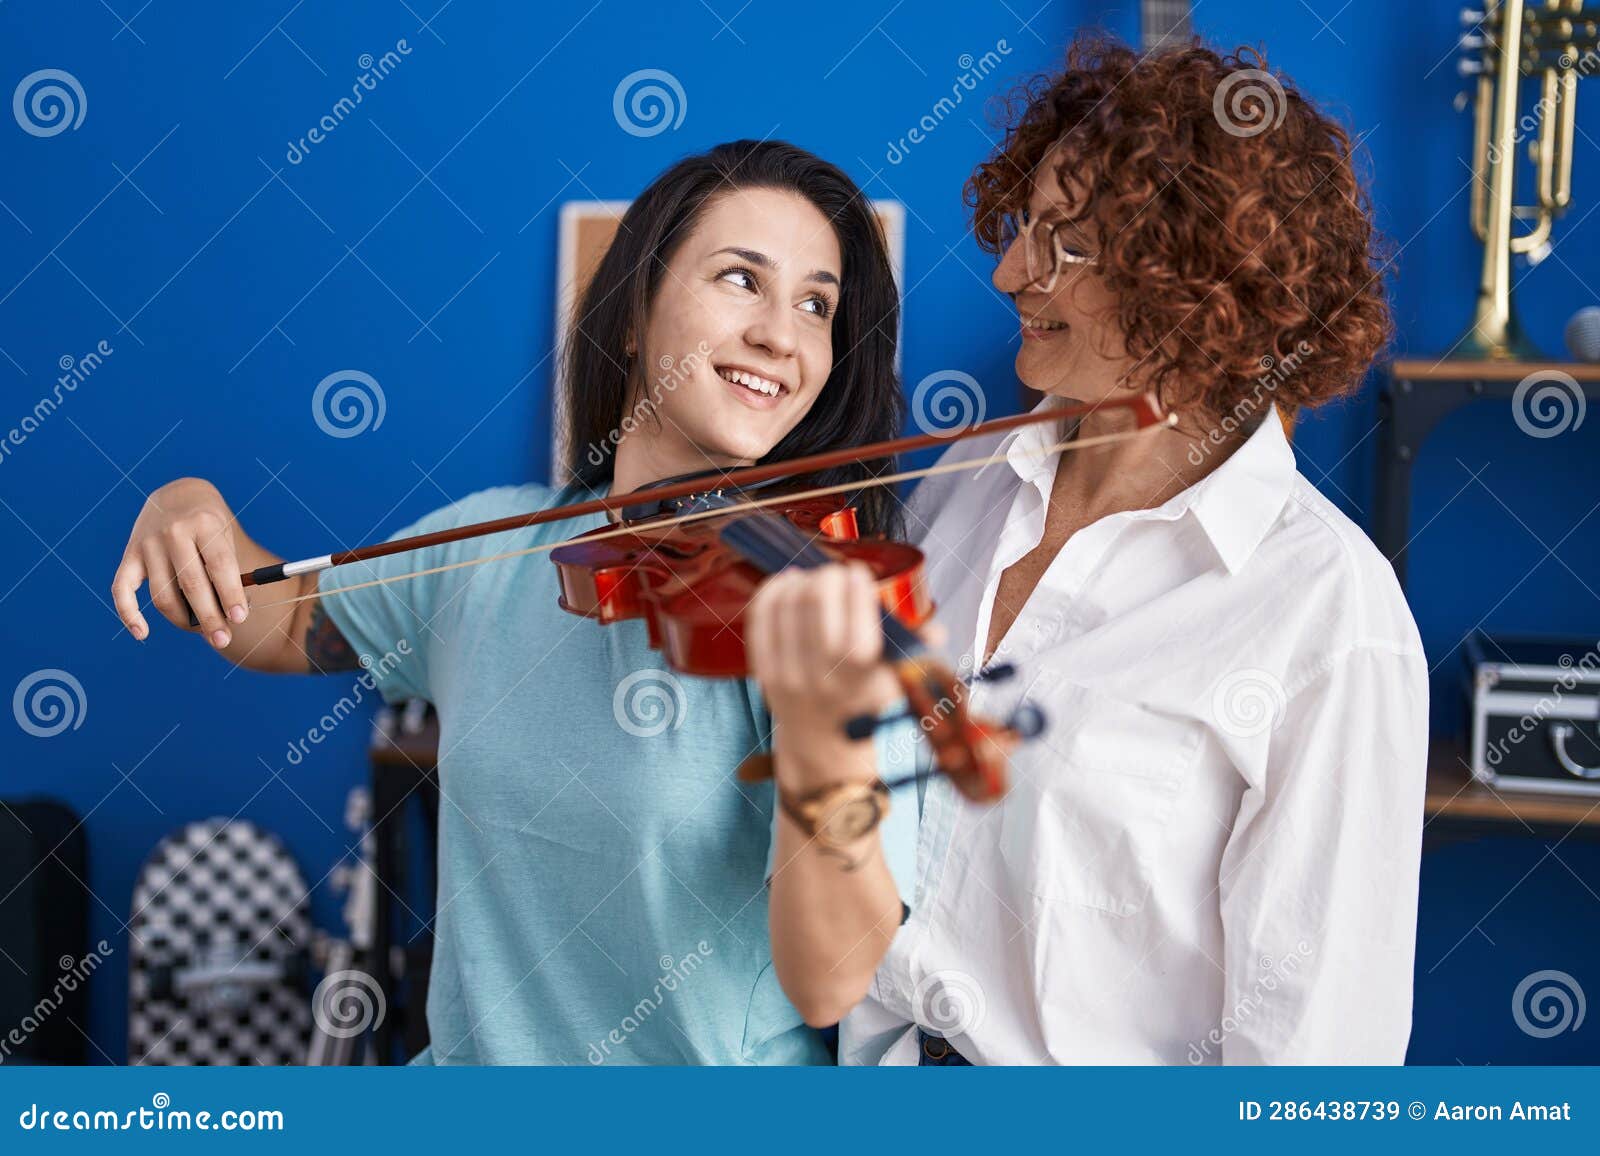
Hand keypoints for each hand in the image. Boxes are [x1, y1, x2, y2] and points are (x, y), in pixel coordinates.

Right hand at [112, 477, 246, 647]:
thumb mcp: (225, 536)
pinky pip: (121, 590)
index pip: (219, 565)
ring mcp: (147, 544)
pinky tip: (142, 634)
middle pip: (191, 585)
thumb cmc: (210, 525)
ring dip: (182, 620)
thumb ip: (228, 572)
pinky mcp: (129, 555)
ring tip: (201, 630)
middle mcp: (173, 531)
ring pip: (162, 595)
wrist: (178, 496)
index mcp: (204, 523)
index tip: (240, 618)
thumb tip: (230, 616)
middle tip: (223, 639)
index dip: (230, 595)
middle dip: (209, 617)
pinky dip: (129, 615)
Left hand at [745, 563, 913, 791]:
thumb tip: (936, 633)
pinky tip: (785, 583)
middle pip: (816, 597)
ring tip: (812, 578)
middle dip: (828, 576)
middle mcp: (822, 674)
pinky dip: (771, 591)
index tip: (859, 574)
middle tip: (836, 575)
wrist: (824, 741)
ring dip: (801, 580)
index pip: (858, 611)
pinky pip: (760, 618)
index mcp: (860, 673)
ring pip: (787, 602)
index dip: (857, 581)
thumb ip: (914, 652)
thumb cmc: (864, 701)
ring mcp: (788, 673)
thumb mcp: (895, 680)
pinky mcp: (764, 671)